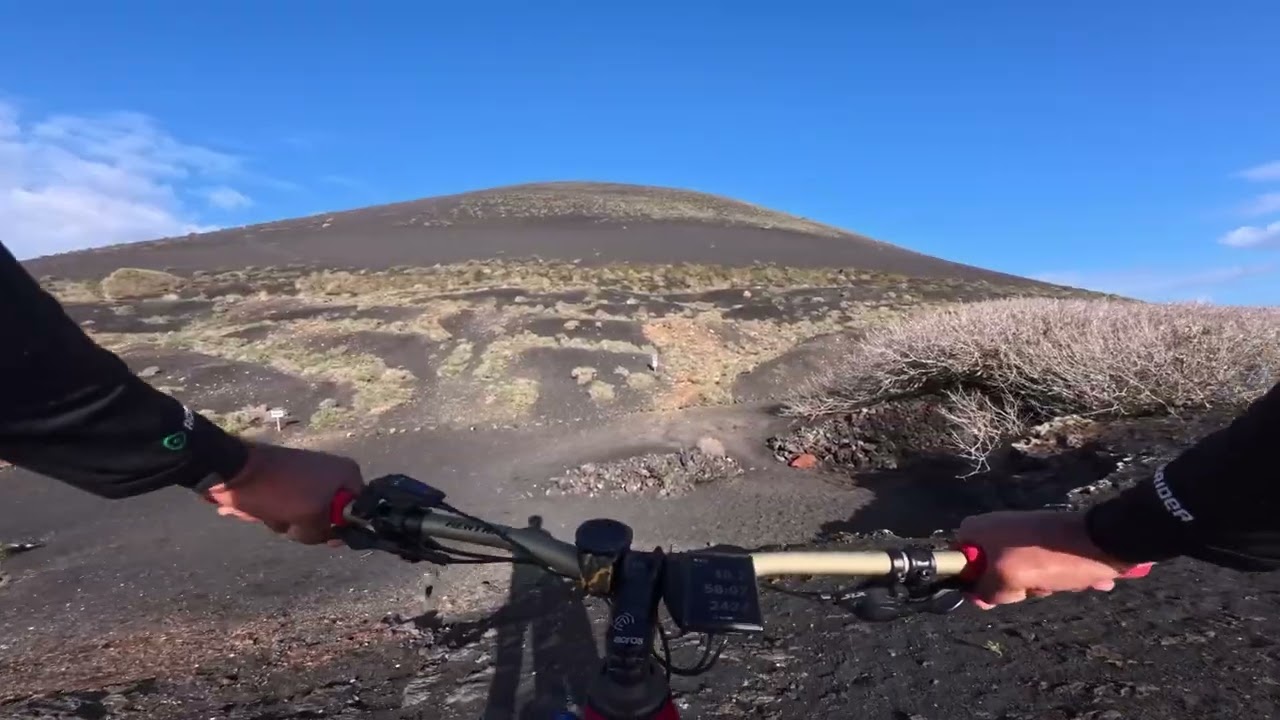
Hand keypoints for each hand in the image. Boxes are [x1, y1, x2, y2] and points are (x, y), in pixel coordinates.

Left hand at [202, 441, 363, 544]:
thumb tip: (333, 539)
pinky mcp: (281, 485)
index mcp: (345, 474)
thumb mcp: (311, 517)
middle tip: (292, 519)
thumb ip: (327, 532)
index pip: (358, 510)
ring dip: (284, 522)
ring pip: (303, 517)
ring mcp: (303, 479)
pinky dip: (270, 514)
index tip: (325, 536)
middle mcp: (329, 474)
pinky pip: (284, 510)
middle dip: (305, 525)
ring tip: (270, 512)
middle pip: (328, 517)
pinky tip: (256, 509)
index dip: (342, 527)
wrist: (235, 469)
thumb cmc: (281, 489)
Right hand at [955, 509, 1150, 609]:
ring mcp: (1023, 535)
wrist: (1102, 541)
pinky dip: (1056, 577)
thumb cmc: (1048, 557)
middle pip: (990, 573)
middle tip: (1032, 584)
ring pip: (1018, 576)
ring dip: (1040, 586)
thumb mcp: (1006, 577)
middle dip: (1015, 586)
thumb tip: (976, 597)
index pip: (958, 564)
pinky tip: (1073, 578)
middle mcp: (996, 528)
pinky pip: (1040, 569)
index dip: (976, 582)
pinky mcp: (1046, 542)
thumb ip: (983, 588)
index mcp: (978, 529)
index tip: (997, 589)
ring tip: (1058, 581)